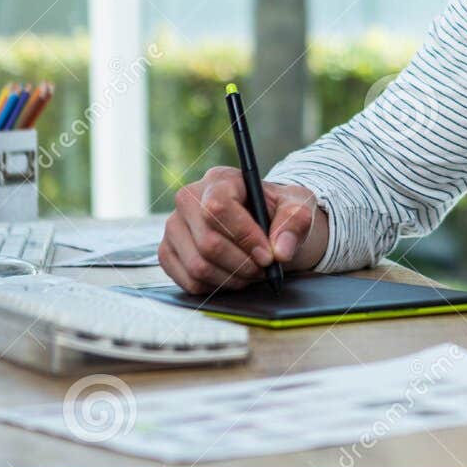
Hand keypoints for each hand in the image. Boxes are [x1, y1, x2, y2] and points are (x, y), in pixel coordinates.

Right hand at [159, 166, 327, 292]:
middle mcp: (189, 199)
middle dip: (242, 264)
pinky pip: (188, 282)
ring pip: (197, 266)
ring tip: (252, 273)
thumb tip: (280, 251)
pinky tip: (233, 277)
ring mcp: (174, 227)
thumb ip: (295, 223)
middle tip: (264, 269)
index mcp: (220, 179)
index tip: (268, 256)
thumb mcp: (298, 208)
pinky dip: (216, 287)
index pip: (218, 208)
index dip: (245, 236)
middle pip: (208, 243)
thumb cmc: (279, 212)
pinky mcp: (168, 252)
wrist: (265, 224)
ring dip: (232, 279)